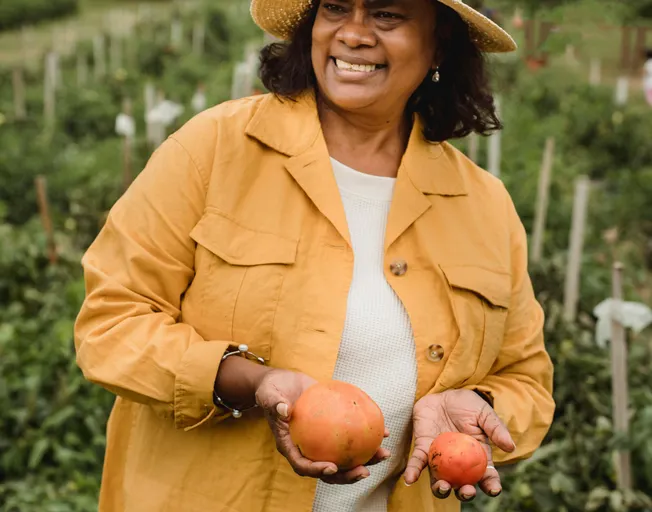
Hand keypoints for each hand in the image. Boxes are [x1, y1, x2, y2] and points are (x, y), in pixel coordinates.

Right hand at [255, 370, 390, 484]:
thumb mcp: (269, 394)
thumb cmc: (272, 391)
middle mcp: (307, 448)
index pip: (303, 465)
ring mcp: (321, 441)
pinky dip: (366, 434)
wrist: (281, 383)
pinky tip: (384, 431)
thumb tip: (284, 410)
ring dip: (365, 459)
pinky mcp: (332, 430)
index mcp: (290, 446)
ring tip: (383, 454)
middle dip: (347, 475)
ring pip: (344, 456)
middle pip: (328, 469)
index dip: (317, 471)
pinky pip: (350, 435)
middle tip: (365, 471)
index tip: (332, 468)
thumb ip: (275, 404)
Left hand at [403, 389, 514, 501]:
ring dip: (440, 489)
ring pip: (440, 480)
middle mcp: (459, 464)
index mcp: (478, 457)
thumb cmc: (467, 405)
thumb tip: (510, 446)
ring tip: (442, 487)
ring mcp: (440, 459)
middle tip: (466, 490)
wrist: (444, 393)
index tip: (494, 489)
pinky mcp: (423, 449)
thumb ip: (496, 428)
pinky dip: (413, 472)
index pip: (487, 476)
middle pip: (462, 485)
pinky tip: (409, 479)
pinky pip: (418, 463)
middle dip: (464, 493)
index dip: (491, 486)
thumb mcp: (484, 414)